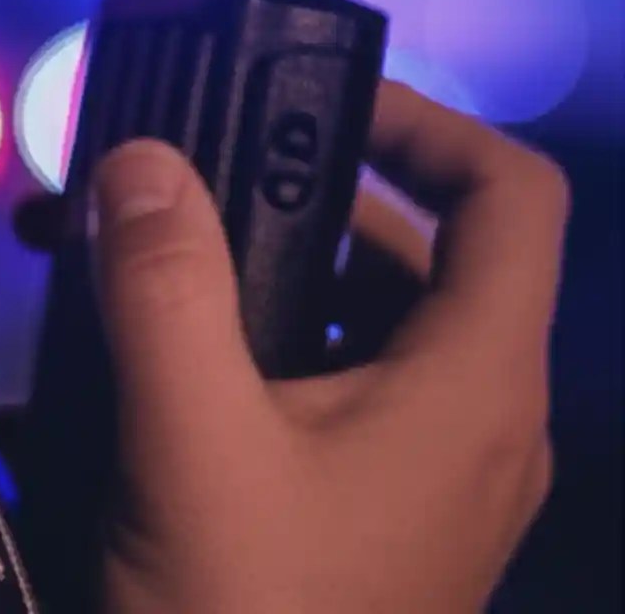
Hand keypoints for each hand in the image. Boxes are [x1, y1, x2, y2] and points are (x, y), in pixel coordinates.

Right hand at [87, 81, 567, 612]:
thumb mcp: (192, 443)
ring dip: (243, 291)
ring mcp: (422, 480)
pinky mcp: (366, 520)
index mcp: (473, 382)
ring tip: (120, 278)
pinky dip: (240, 369)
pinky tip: (128, 386)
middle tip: (171, 193)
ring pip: (351, 335)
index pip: (508, 195)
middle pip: (409, 258)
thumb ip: (166, 288)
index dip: (425, 124)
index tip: (313, 108)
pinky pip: (318, 406)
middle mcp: (471, 422)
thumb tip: (143, 159)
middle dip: (284, 210)